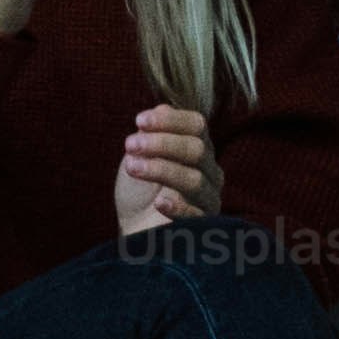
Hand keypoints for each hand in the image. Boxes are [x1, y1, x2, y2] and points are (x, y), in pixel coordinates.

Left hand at [115, 104, 219, 236]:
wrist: (132, 229)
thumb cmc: (138, 190)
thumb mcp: (140, 156)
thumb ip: (152, 132)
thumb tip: (161, 109)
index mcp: (197, 148)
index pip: (197, 125)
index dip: (169, 120)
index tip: (138, 121)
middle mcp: (209, 170)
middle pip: (197, 149)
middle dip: (161, 143)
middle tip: (129, 144)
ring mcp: (209, 197)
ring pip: (195, 179)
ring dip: (160, 169)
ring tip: (132, 168)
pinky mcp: (203, 224)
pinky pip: (197, 213)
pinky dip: (177, 206)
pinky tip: (158, 202)